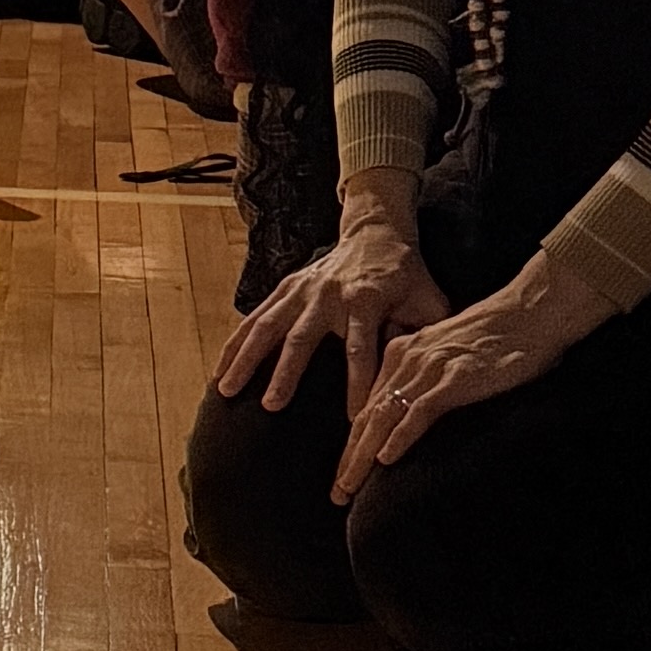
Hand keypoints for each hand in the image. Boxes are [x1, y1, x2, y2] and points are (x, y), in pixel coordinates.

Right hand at [215, 208, 427, 418]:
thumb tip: (419, 372)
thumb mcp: (430, 301)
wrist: (377, 232)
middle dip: (286, 373)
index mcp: (366, 300)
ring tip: (226, 390)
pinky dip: (236, 343)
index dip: (359, 384)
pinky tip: (220, 370)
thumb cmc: (408, 277)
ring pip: (268, 326)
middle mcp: (328, 294)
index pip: (361, 348)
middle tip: (272, 406)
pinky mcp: (286, 288)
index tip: (354, 419)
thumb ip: (426, 334)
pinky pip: (256, 317)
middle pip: (302, 337)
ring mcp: (302, 289)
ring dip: (246, 359)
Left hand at [326, 259, 602, 505]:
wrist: (531, 311)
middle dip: (349, 458)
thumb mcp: (450, 356)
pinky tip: (386, 459)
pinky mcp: (454, 377)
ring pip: (384, 416)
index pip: (370, 406)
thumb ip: (430, 379)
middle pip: (369, 416)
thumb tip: (418, 413)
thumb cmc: (500, 337)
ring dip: (363, 455)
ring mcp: (429, 367)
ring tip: (349, 486)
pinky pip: (420, 411)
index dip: (353, 444)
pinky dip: (401, 436)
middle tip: (336, 494)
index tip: (342, 477)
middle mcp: (407, 359)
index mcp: (403, 353)